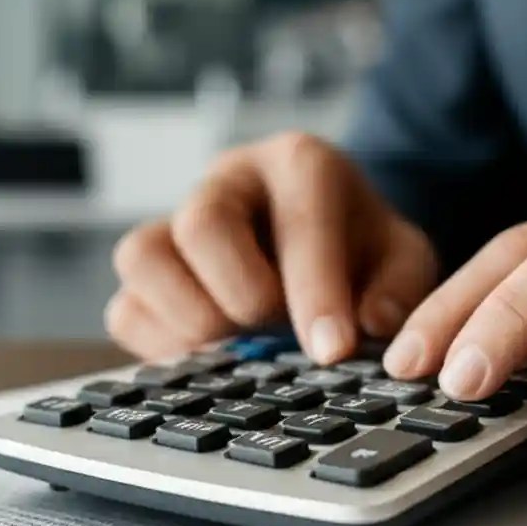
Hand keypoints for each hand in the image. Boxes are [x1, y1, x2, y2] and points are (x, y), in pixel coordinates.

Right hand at [106, 132, 437, 363]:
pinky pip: (125, 310)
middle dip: (242, 294)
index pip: (297, 217)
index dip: (314, 289)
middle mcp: (226, 183)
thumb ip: (399, 287)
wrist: (322, 241)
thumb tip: (369, 324)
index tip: (331, 350)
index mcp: (298, 165)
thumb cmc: (360, 249)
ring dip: (190, 317)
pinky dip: (163, 346)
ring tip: (239, 347)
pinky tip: (213, 360)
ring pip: (141, 256)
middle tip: (276, 333)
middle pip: (202, 223)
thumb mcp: (401, 258)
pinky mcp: (145, 277)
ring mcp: (174, 225)